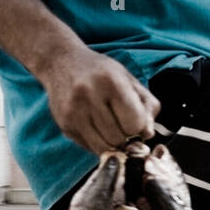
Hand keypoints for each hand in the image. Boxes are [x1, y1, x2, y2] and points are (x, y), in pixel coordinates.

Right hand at [39, 47, 160, 154]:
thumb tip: (148, 135)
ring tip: (111, 129)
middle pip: (119, 138)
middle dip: (125, 136)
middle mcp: (90, 95)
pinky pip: (89, 147)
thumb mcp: (129, 80)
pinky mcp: (64, 124)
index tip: (134, 119)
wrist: (61, 61)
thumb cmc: (101, 72)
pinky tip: (96, 128)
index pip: (134, 123)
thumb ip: (147, 106)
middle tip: (121, 124)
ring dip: (112, 144)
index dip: (139, 126)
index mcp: (111, 82)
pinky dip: (98, 143)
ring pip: (104, 148)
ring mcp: (74, 111)